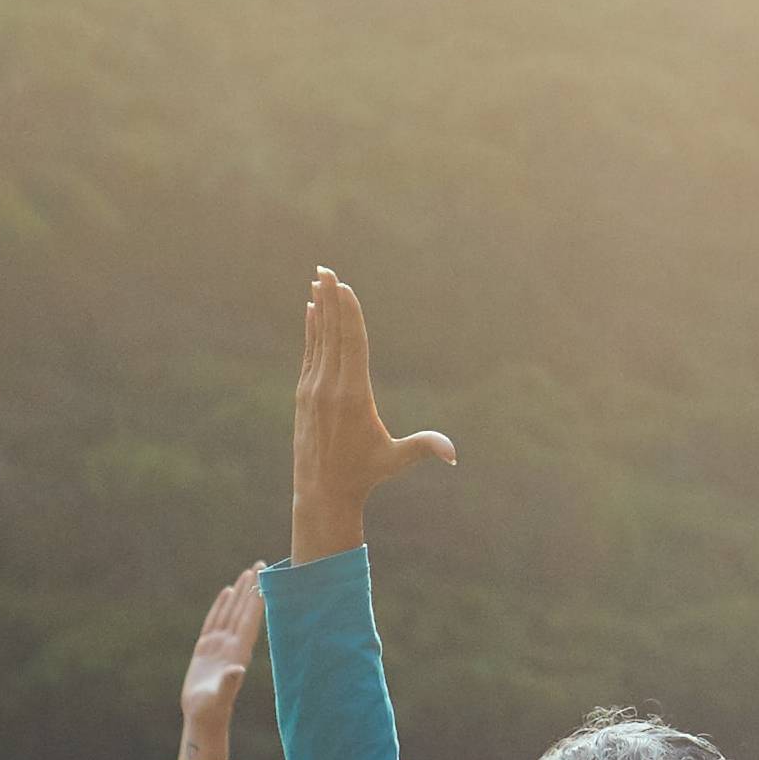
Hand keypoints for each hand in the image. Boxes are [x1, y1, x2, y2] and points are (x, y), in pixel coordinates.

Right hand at [178, 565, 264, 759]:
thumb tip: (238, 669)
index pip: (250, 619)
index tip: (266, 579)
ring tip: (246, 572)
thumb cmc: (212, 708)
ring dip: (239, 592)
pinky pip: (214, 620)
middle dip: (252, 587)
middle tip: (261, 563)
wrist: (203, 716)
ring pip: (230, 611)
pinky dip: (220, 606)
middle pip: (243, 609)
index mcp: (239, 651)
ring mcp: (220, 644)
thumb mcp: (220, 695)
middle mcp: (232, 644)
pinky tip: (226, 593)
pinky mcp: (207, 647)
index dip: (257, 599)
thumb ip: (229, 682)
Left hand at [291, 267, 455, 562]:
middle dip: (329, 299)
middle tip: (325, 268)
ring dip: (318, 308)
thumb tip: (454, 453)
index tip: (342, 287)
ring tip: (317, 280)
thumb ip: (424, 448)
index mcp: (352, 396)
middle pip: (331, 333)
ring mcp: (313, 388)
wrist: (321, 491)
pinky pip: (309, 352)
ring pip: (317, 339)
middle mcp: (328, 387)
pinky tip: (311, 311)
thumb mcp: (396, 459)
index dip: (348, 313)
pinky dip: (312, 330)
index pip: (351, 345)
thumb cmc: (364, 474)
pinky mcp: (304, 394)